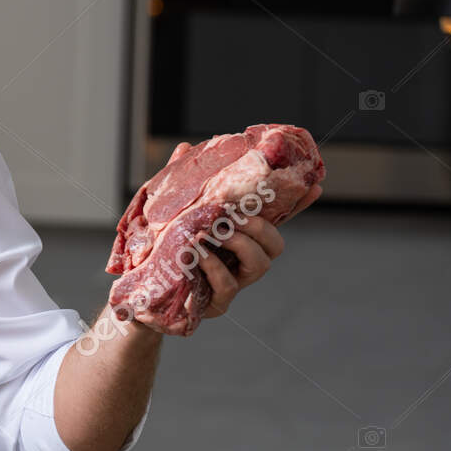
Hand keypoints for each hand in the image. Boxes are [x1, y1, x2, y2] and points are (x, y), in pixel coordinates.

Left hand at [124, 153, 322, 333]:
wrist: (135, 287)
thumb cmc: (154, 247)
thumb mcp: (164, 210)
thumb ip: (178, 182)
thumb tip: (184, 147)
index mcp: (235, 236)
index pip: (273, 220)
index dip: (297, 206)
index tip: (315, 186)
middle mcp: (240, 261)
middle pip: (275, 245)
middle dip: (261, 227)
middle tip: (238, 217)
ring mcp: (232, 284)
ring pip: (261, 265)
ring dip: (241, 244)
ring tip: (216, 233)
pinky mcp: (215, 303)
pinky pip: (227, 285)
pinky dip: (214, 266)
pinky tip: (198, 253)